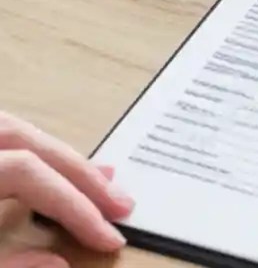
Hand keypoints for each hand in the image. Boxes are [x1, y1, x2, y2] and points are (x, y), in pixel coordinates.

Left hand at [0, 113, 132, 267]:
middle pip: (27, 140)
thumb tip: (57, 264)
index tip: (107, 236)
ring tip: (101, 181)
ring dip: (61, 157)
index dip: (73, 205)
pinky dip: (32, 150)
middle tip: (120, 203)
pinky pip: (2, 136)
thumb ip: (7, 266)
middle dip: (82, 174)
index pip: (27, 173)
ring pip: (14, 128)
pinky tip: (52, 168)